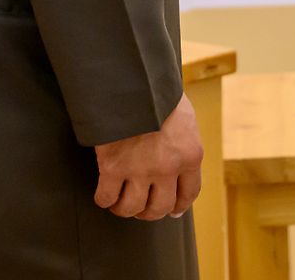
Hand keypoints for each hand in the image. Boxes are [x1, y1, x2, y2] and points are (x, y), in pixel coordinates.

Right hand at [93, 95, 202, 221]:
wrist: (133, 81)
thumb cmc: (158, 92)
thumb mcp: (184, 116)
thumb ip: (184, 140)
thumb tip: (180, 156)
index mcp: (190, 154)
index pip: (189, 192)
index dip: (179, 206)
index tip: (172, 211)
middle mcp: (168, 168)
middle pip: (160, 207)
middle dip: (149, 212)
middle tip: (140, 207)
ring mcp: (140, 170)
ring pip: (132, 208)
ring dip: (125, 209)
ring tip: (120, 202)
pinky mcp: (113, 168)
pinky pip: (107, 198)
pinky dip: (104, 199)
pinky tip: (104, 194)